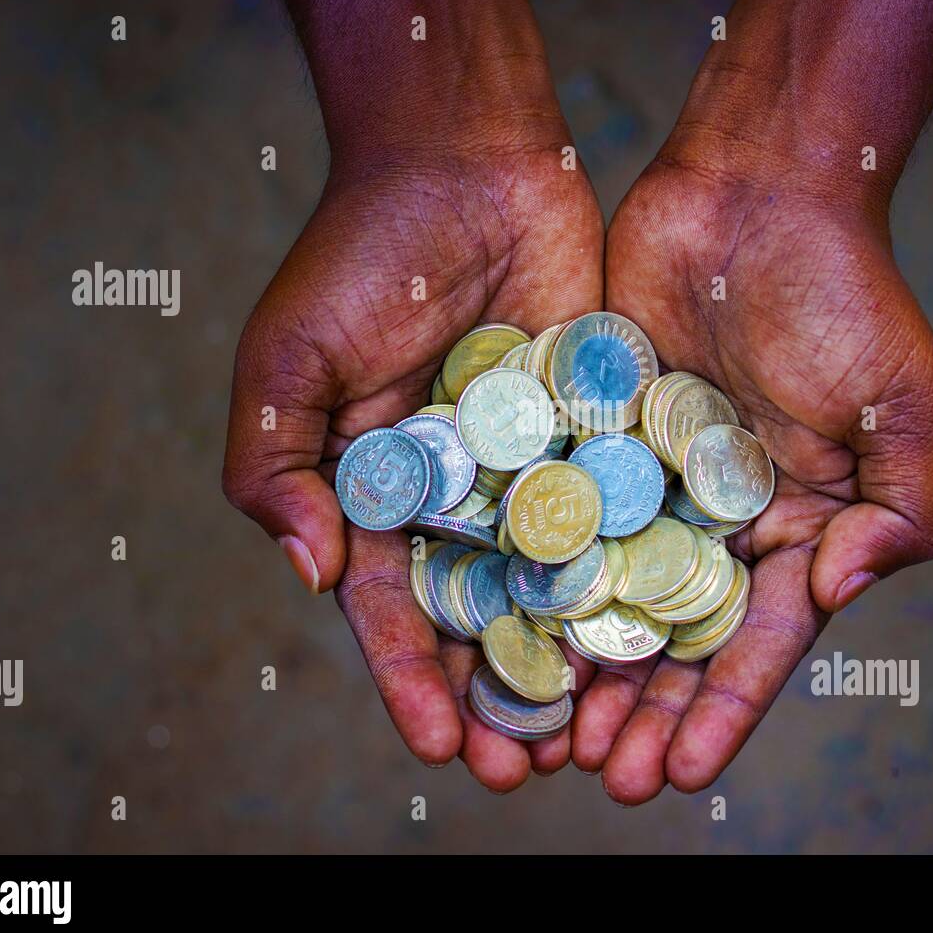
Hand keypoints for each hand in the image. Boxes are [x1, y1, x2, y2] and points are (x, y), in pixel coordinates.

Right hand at [223, 0, 602, 789]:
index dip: (413, 681)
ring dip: (576, 662)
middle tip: (529, 770)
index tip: (440, 746)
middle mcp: (465, 499)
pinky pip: (623, 514)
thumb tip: (311, 573)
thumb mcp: (285, 365)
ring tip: (597, 734)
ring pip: (562, 585)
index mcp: (384, 499)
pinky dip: (636, 575)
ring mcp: (539, 471)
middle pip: (485, 619)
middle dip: (502, 697)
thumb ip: (274, 470)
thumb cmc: (354, 259)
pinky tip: (658, 636)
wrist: (459, 162)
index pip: (397, 611)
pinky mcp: (604, 435)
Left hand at [568, 160, 932, 803]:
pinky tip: (490, 627)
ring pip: (596, 594)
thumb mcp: (911, 407)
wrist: (757, 189)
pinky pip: (546, 517)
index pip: (753, 645)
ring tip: (538, 732)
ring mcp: (641, 484)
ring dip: (571, 666)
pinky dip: (522, 574)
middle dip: (635, 712)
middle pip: (666, 639)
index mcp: (793, 531)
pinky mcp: (581, 440)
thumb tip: (841, 593)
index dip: (719, 712)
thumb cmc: (848, 293)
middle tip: (595, 773)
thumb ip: (905, 511)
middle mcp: (711, 521)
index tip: (680, 773)